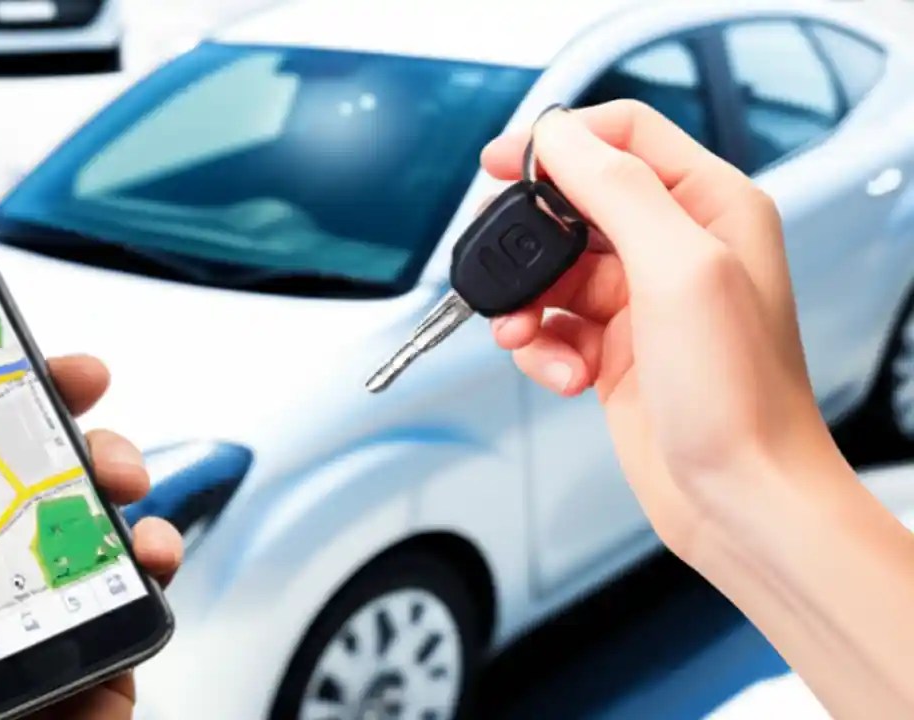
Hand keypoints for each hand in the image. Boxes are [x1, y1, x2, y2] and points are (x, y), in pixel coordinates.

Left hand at [0, 355, 182, 719]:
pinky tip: (150, 550)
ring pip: (100, 514)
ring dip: (121, 473)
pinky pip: (144, 585)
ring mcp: (50, 611)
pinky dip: (160, 555)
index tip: (0, 347)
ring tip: (121, 474)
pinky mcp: (106, 650)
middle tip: (83, 383)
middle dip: (67, 415)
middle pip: (34, 470)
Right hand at [481, 101, 913, 716]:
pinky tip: (561, 375)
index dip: (557, 141)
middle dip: (529, 236)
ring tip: (523, 335)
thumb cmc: (740, 395)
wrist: (739, 497)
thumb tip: (557, 138)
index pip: (623, 135)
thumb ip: (616, 190)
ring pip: (554, 269)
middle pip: (575, 203)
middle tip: (499, 263)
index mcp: (711, 206)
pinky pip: (553, 325)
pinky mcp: (616, 350)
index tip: (501, 164)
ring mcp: (645, 300)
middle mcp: (678, 246)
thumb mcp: (680, 270)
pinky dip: (541, 348)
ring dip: (527, 302)